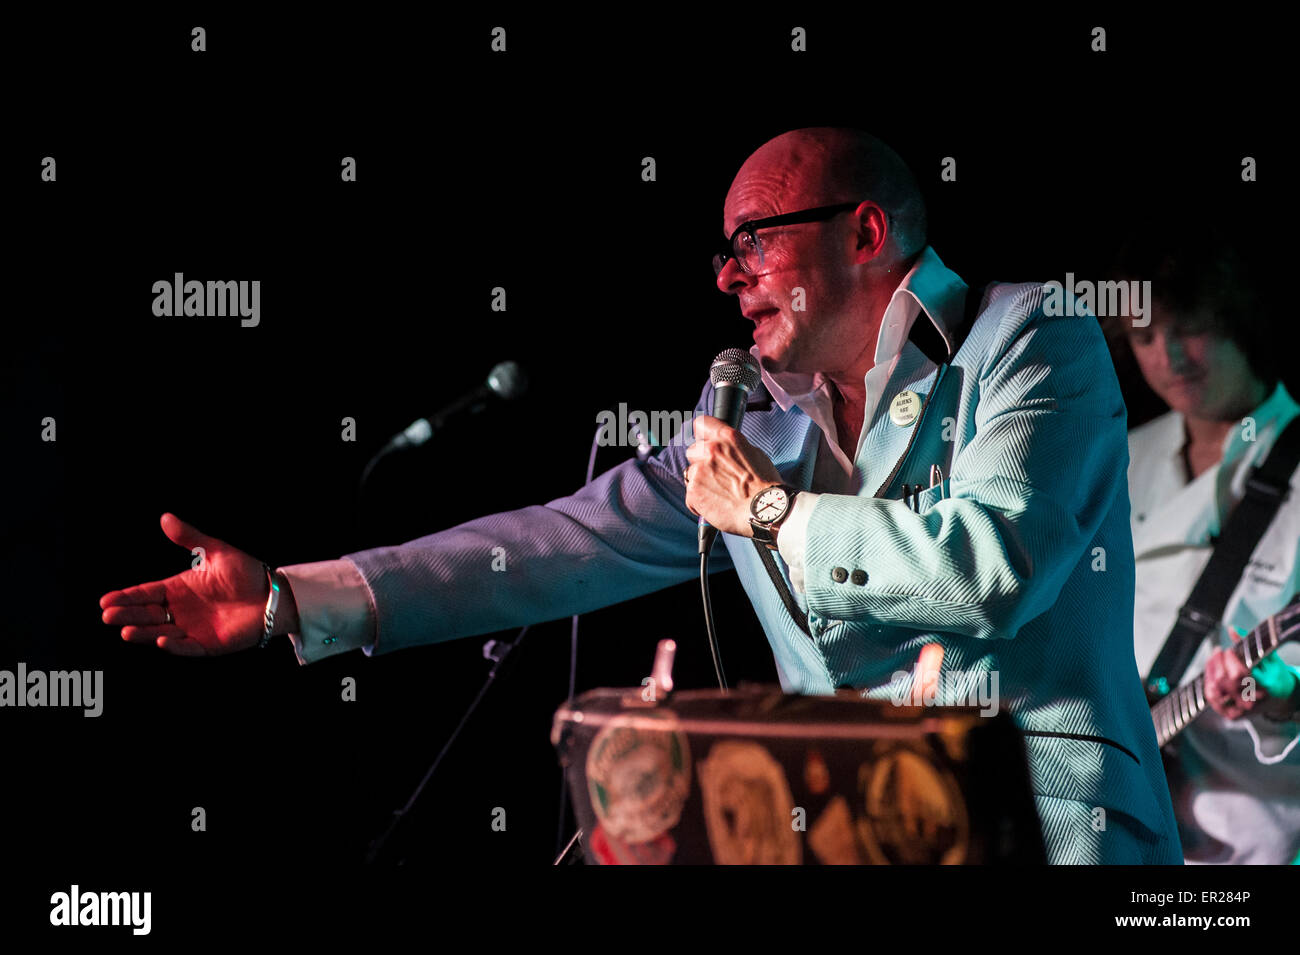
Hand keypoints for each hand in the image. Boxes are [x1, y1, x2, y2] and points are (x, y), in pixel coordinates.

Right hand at [99, 513, 289, 655]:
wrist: (273, 594)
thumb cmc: (246, 573)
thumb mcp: (216, 551)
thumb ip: (190, 538)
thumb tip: (165, 517)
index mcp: (179, 588)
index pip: (146, 593)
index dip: (126, 597)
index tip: (105, 601)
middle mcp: (181, 610)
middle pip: (147, 614)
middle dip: (127, 615)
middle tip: (107, 615)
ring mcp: (193, 628)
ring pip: (161, 632)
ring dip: (144, 633)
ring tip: (126, 631)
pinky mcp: (208, 644)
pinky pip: (187, 647)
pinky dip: (174, 646)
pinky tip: (162, 640)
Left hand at [683, 415, 783, 536]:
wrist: (764, 510)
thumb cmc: (765, 486)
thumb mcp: (755, 454)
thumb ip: (734, 448)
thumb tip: (727, 450)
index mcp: (728, 438)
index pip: (702, 424)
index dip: (703, 435)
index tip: (703, 441)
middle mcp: (711, 450)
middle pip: (693, 451)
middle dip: (701, 463)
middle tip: (716, 476)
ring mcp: (700, 470)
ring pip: (691, 475)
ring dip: (701, 484)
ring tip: (720, 495)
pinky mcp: (693, 490)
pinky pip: (690, 496)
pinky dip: (700, 503)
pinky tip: (716, 505)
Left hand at [1204, 628, 1297, 719]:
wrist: (1281, 697)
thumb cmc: (1275, 673)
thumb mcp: (1269, 657)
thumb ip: (1250, 643)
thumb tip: (1231, 628)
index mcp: (1268, 685)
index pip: (1241, 672)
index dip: (1230, 659)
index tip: (1228, 649)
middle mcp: (1255, 700)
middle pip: (1225, 680)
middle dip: (1218, 662)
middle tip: (1219, 651)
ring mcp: (1242, 709)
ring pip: (1215, 690)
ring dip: (1210, 671)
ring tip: (1214, 658)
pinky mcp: (1232, 714)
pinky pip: (1212, 700)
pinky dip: (1208, 683)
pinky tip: (1210, 672)